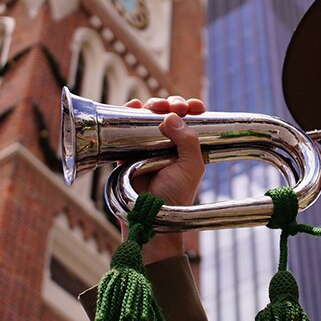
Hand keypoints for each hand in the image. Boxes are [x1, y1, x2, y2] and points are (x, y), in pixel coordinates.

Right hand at [123, 96, 205, 263]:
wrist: (151, 217)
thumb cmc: (176, 196)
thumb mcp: (191, 167)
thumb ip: (188, 141)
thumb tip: (170, 115)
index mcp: (187, 147)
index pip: (190, 121)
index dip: (192, 109)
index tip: (194, 106)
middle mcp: (168, 144)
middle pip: (168, 114)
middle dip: (170, 104)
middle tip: (170, 106)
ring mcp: (147, 147)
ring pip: (148, 118)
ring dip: (151, 106)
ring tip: (153, 106)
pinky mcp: (128, 152)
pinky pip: (127, 128)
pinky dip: (129, 113)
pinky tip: (133, 106)